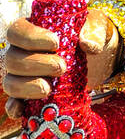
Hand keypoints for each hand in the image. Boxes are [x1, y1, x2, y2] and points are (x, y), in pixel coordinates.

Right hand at [2, 11, 121, 120]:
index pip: (17, 31)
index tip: (55, 43)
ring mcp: (22, 76)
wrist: (99, 58)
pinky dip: (15, 108)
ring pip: (11, 82)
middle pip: (13, 59)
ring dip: (28, 87)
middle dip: (36, 64)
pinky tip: (22, 110)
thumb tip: (88, 45)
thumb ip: (94, 31)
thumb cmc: (90, 36)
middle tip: (61, 67)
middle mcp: (21, 53)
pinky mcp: (28, 97)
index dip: (31, 37)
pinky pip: (13, 104)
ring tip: (48, 89)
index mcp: (33, 30)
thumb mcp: (97, 27)